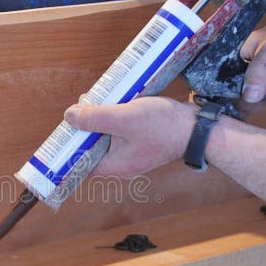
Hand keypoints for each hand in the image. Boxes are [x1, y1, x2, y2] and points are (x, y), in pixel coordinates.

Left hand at [64, 97, 195, 177]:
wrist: (199, 127)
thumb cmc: (165, 126)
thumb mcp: (125, 118)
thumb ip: (96, 118)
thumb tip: (69, 116)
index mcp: (114, 166)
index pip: (80, 160)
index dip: (70, 143)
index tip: (66, 125)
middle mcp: (121, 164)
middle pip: (91, 145)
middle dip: (86, 125)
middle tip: (85, 104)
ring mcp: (131, 154)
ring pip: (105, 136)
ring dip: (101, 117)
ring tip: (100, 99)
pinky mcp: (140, 142)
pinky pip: (120, 131)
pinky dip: (116, 117)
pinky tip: (117, 101)